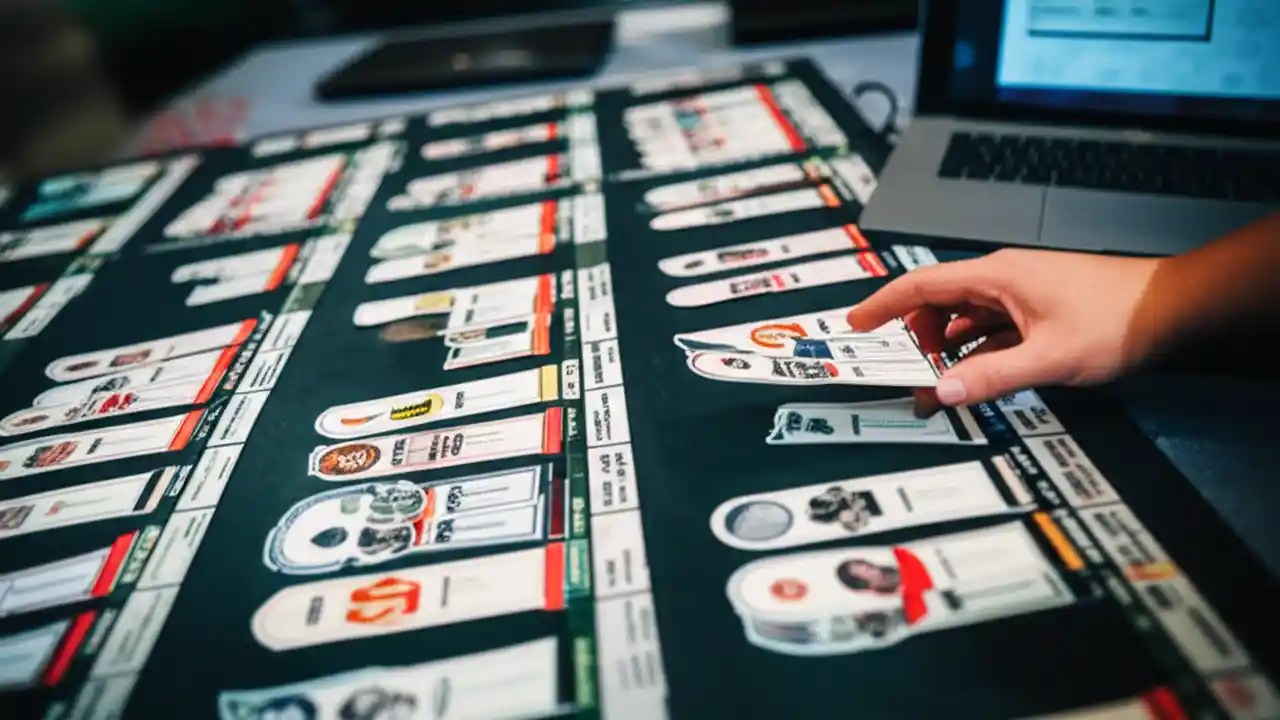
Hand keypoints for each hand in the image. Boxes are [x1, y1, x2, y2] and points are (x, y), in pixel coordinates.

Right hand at [846, 248, 1164, 413]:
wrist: (1169, 310)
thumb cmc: (1118, 317)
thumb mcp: (1048, 356)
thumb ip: (992, 375)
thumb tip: (945, 390)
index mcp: (997, 276)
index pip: (922, 284)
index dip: (884, 303)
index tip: (857, 320)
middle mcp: (1004, 279)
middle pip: (939, 301)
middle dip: (917, 334)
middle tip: (907, 366)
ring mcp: (1020, 293)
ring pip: (965, 316)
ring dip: (948, 344)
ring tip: (943, 376)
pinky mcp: (1036, 309)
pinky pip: (989, 326)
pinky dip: (975, 347)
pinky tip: (978, 370)